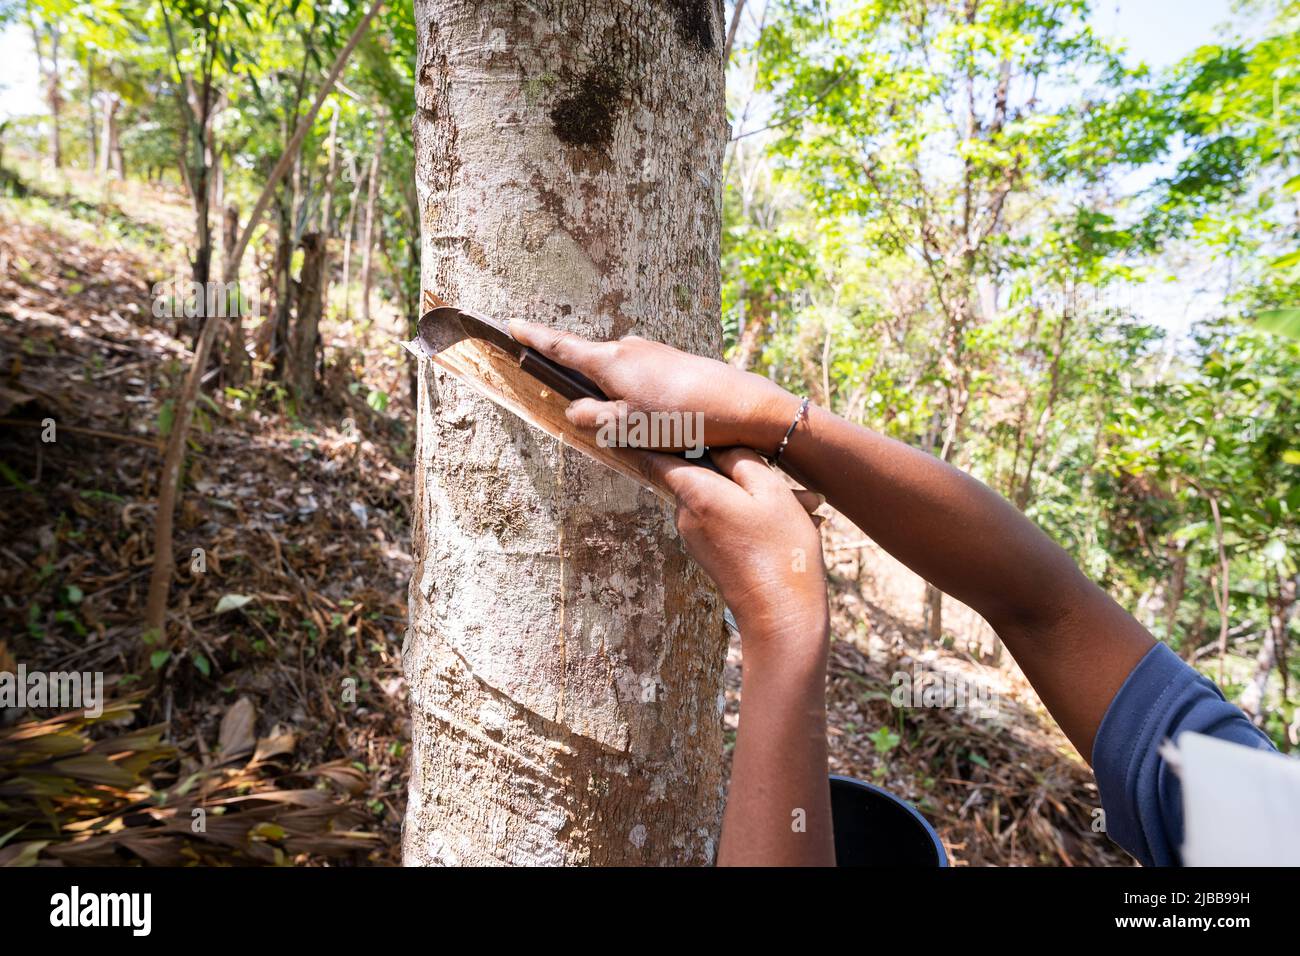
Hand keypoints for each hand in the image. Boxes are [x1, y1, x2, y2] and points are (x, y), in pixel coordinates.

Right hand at [508, 319, 800, 453]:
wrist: (743, 407)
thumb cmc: (684, 418)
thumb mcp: (631, 427)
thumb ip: (595, 417)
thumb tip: (571, 409)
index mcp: (611, 361)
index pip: (561, 346)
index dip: (534, 338)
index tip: (512, 325)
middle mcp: (629, 348)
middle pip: (590, 364)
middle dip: (583, 385)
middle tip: (587, 415)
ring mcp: (652, 352)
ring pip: (618, 376)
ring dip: (617, 398)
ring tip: (638, 431)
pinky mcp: (673, 361)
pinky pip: (641, 379)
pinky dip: (638, 398)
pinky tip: (659, 422)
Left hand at [636, 446, 827, 643]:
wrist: (780, 612)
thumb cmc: (779, 548)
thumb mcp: (770, 491)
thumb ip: (740, 460)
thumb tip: (720, 446)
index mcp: (695, 492)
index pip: (653, 456)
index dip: (639, 436)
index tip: (616, 420)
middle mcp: (685, 514)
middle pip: (699, 475)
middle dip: (733, 470)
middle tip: (776, 473)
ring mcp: (694, 537)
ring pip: (718, 500)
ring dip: (751, 497)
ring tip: (800, 507)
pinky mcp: (708, 554)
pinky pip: (725, 522)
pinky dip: (750, 517)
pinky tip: (786, 527)